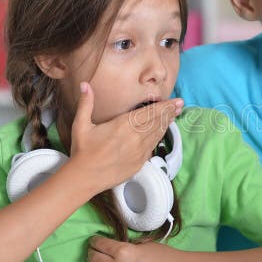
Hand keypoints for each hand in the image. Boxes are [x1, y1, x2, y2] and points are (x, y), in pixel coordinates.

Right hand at [67, 83, 182, 195]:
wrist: (85, 177)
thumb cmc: (82, 150)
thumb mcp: (81, 124)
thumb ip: (86, 103)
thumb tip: (84, 84)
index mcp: (123, 125)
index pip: (150, 112)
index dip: (165, 106)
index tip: (176, 101)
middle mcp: (135, 137)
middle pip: (157, 121)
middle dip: (169, 112)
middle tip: (180, 104)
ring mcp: (139, 151)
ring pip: (157, 133)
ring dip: (167, 123)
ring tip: (175, 114)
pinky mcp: (140, 162)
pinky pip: (153, 146)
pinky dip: (160, 136)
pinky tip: (162, 131)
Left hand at [87, 236, 183, 261]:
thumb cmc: (165, 256)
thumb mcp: (143, 244)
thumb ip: (126, 245)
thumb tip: (113, 246)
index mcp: (123, 252)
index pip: (100, 245)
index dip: (95, 240)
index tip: (94, 239)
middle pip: (94, 259)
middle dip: (91, 252)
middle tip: (93, 248)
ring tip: (96, 259)